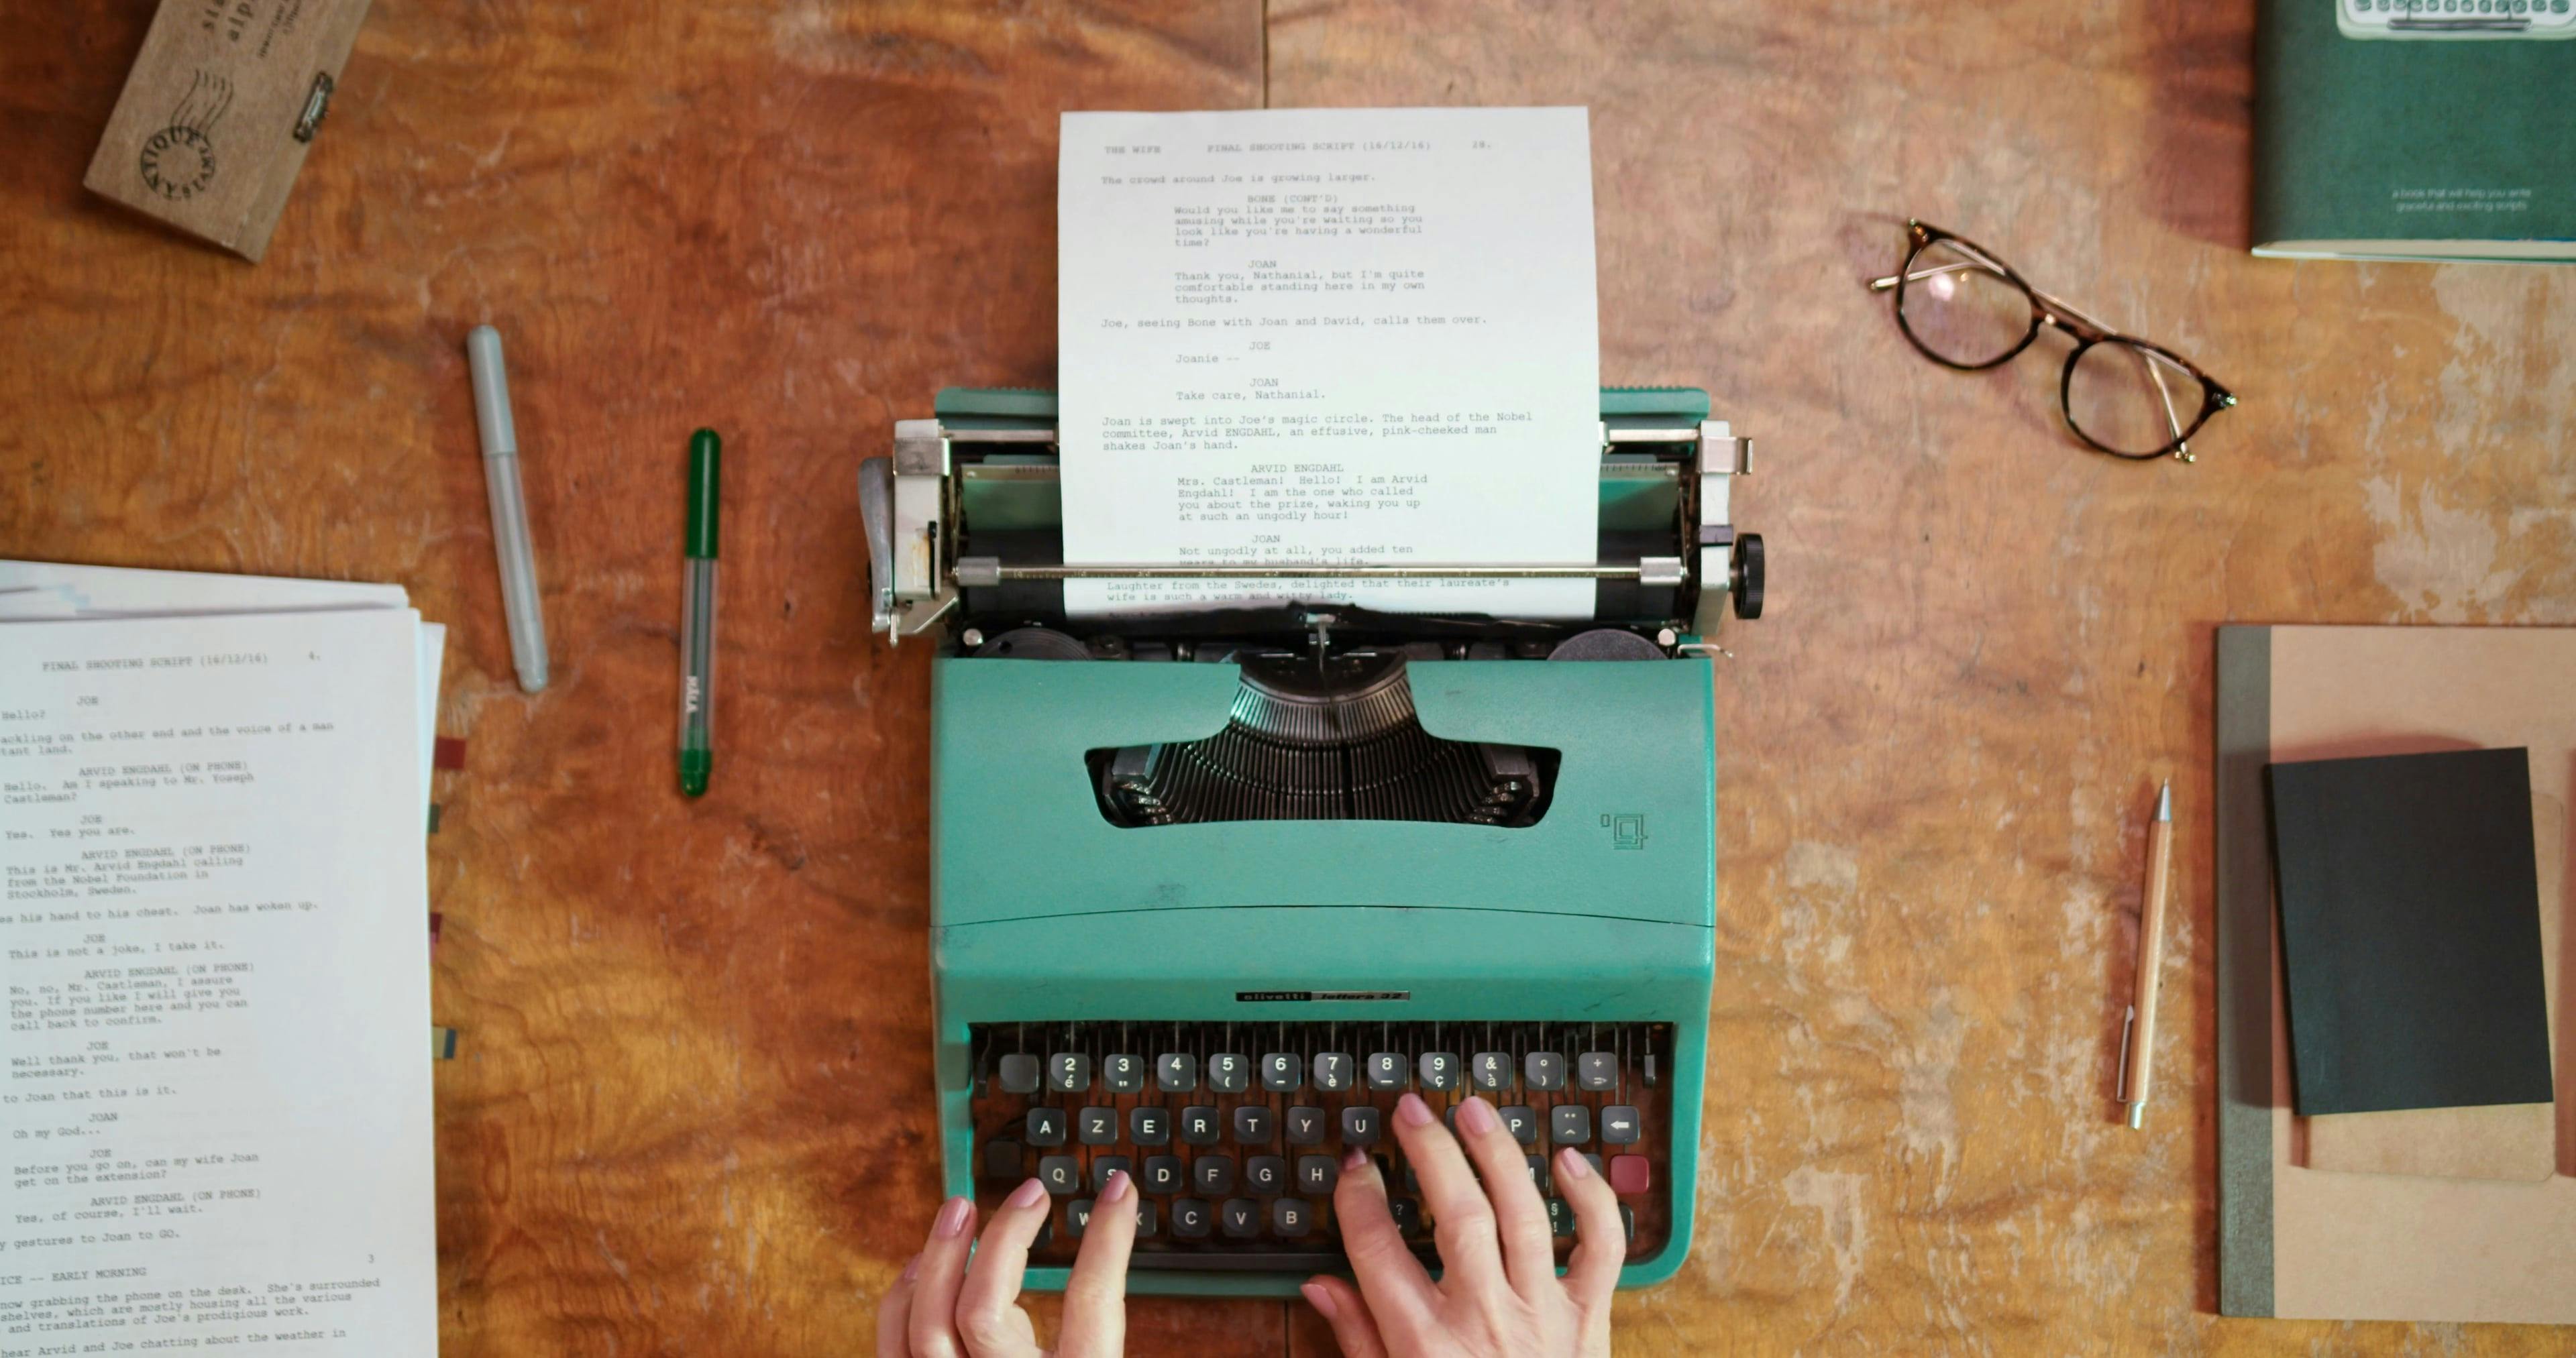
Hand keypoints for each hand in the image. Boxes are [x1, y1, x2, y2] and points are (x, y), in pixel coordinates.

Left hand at [877, 1171, 1135, 1357]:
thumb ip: (1093, 1336)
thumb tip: (1106, 1252)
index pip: (1090, 1302)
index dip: (1107, 1239)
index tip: (1117, 1191)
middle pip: (983, 1309)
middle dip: (1002, 1239)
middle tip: (1030, 1193)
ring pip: (926, 1323)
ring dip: (941, 1255)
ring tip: (962, 1210)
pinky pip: (893, 1345)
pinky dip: (904, 1296)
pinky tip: (923, 1264)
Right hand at [1302, 1093, 1620, 1357]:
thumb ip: (1360, 1339)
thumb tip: (1321, 1285)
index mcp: (1426, 1346)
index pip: (1378, 1253)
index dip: (1359, 1200)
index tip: (1353, 1166)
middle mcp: (1486, 1322)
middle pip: (1458, 1217)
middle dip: (1430, 1154)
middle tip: (1410, 1110)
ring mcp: (1544, 1316)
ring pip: (1523, 1215)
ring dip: (1497, 1153)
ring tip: (1474, 1108)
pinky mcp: (1592, 1320)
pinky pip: (1601, 1248)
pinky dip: (1591, 1200)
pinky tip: (1568, 1162)